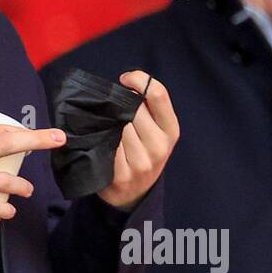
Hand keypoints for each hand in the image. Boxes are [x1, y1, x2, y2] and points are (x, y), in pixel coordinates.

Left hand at [99, 70, 179, 209]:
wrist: (133, 193)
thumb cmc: (141, 152)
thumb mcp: (155, 131)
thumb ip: (148, 107)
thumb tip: (127, 83)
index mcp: (171, 130)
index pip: (158, 94)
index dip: (139, 79)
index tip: (124, 79)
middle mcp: (160, 147)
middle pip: (134, 108)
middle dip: (120, 105)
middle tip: (112, 110)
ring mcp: (142, 163)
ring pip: (119, 126)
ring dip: (108, 122)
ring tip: (106, 127)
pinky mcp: (123, 176)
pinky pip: (108, 146)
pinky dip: (101, 140)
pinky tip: (100, 141)